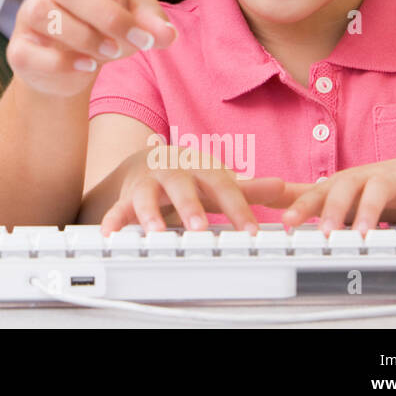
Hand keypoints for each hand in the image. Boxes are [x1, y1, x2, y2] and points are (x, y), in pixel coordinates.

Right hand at [7, 0, 175, 99]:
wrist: (65, 73)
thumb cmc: (100, 31)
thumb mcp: (132, 20)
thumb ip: (152, 20)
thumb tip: (165, 35)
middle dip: (109, 17)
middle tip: (138, 41)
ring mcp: (30, 14)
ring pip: (50, 17)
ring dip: (88, 40)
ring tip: (108, 54)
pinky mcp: (19, 47)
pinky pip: (36, 52)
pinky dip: (65, 64)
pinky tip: (84, 67)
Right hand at [100, 145, 290, 233]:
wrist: (148, 161)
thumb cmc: (190, 177)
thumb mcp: (217, 180)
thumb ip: (249, 189)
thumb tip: (285, 188)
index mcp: (200, 169)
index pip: (222, 187)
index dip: (237, 208)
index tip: (250, 231)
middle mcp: (173, 172)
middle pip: (181, 187)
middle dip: (189, 207)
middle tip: (199, 228)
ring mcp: (149, 184)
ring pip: (146, 196)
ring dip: (150, 213)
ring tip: (156, 232)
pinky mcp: (127, 196)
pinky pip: (118, 208)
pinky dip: (113, 220)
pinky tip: (110, 234)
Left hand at [278, 155, 395, 233]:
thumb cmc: (371, 188)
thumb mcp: (338, 193)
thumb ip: (305, 197)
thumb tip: (264, 198)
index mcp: (341, 183)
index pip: (317, 193)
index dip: (302, 206)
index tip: (287, 223)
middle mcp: (364, 178)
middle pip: (345, 187)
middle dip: (334, 209)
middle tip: (326, 233)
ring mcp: (393, 180)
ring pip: (378, 190)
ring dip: (369, 211)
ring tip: (363, 235)